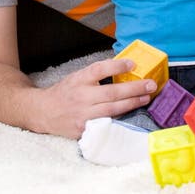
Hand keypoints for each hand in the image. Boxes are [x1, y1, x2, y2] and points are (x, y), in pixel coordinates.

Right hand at [36, 56, 157, 138]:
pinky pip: (106, 123)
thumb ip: (95, 75)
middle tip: (151, 84)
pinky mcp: (84, 130)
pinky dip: (120, 119)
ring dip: (132, 103)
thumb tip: (122, 68)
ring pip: (113, 110)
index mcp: (78, 80)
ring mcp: (83, 115)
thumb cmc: (65, 93)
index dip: (116, 66)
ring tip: (146, 98)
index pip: (99, 70)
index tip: (132, 63)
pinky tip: (132, 114)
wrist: (43, 112)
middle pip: (111, 92)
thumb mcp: (76, 77)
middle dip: (134, 88)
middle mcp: (81, 96)